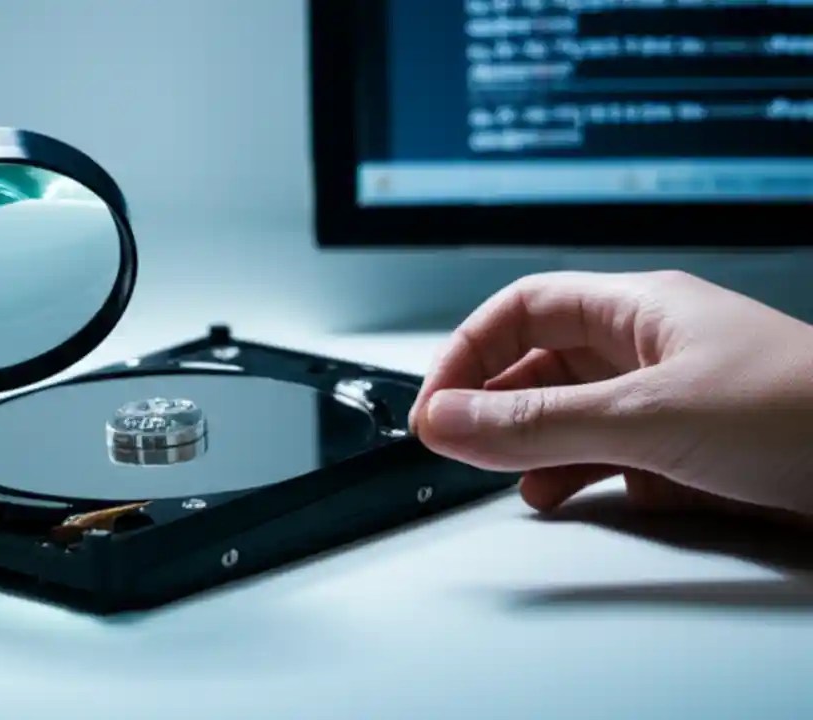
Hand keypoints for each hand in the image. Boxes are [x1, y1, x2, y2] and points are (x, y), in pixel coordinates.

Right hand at [408, 270, 812, 522]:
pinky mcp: (689, 451)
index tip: (437, 402)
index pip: (523, 310)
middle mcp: (649, 347)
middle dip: (495, 405)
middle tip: (460, 445)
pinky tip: (571, 494)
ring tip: (512, 476)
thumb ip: (536, 424)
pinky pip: (609, 455)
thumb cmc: (804, 411)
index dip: (469, 349)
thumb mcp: (646, 416)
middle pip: (539, 364)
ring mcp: (669, 399)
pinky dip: (579, 475)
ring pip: (570, 413)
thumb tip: (448, 419)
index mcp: (637, 307)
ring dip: (533, 445)